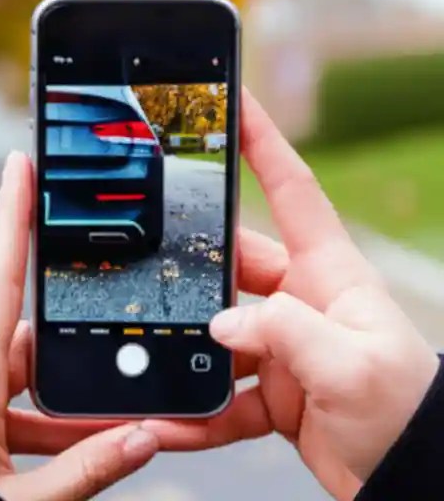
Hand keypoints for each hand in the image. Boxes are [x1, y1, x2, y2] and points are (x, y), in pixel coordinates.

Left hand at [0, 153, 159, 499]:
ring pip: (11, 393)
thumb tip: (145, 437)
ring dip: (58, 418)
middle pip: (22, 352)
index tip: (18, 163)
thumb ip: (89, 469)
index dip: (10, 217)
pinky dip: (29, 436)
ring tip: (112, 441)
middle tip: (123, 373)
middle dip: (74, 365)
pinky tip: (67, 464)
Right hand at [147, 90, 439, 499]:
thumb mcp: (353, 365)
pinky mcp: (269, 394)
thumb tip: (220, 323)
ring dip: (180, 352)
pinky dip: (190, 411)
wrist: (415, 483)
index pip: (292, 190)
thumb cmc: (409, 414)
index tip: (230, 99)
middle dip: (187, 272)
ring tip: (149, 360)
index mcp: (330, 275)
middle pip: (229, 265)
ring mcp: (282, 348)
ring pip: (211, 334)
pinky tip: (166, 421)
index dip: (261, 141)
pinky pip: (215, 395)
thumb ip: (284, 333)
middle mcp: (302, 303)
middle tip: (145, 267)